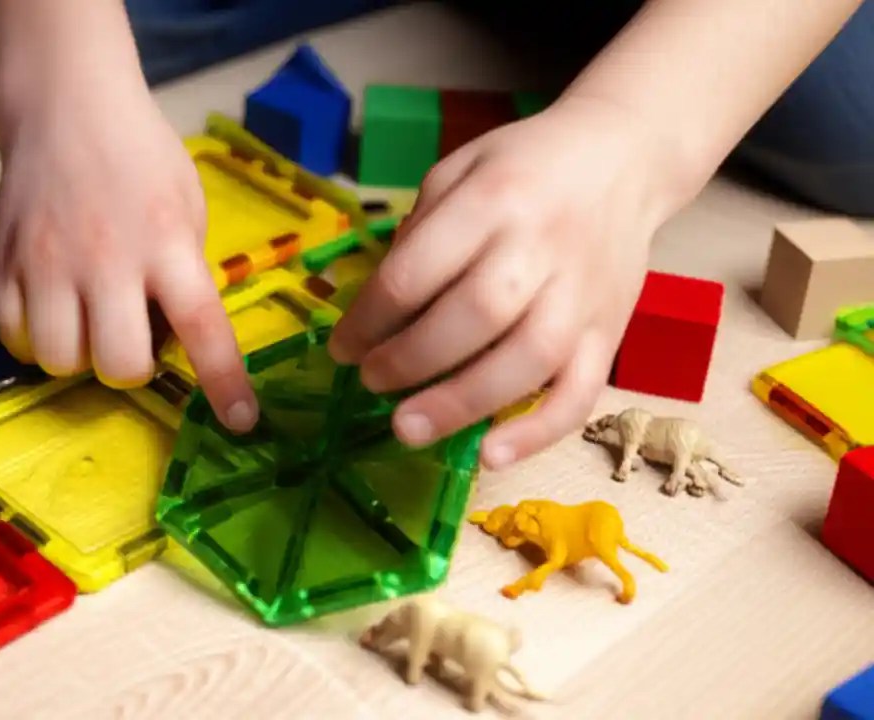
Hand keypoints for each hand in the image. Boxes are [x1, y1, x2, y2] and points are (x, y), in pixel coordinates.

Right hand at [0, 75, 256, 431]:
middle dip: (128, 368)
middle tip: (129, 338)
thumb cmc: (138, 157)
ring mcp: (49, 262)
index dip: (223, 380)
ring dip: (77, 357)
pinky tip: (47, 312)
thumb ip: (184, 271)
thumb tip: (177, 337)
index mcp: (167, 242)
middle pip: (118, 363)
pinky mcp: (4, 262)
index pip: (202, 324)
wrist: (66, 106)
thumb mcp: (187, 206)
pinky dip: (31, 340)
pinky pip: (12, 336)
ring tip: (84, 322)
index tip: (240, 421)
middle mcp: (108, 259)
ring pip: (58, 360)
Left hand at [328, 97, 681, 468]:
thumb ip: (419, 234)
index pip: (417, 271)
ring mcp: (582, 295)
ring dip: (460, 403)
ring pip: (527, 361)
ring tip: (407, 428)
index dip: (368, 319)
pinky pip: (581, 392)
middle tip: (372, 383)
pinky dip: (538, 432)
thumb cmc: (525, 167)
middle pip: (473, 317)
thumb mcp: (458, 171)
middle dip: (409, 361)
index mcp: (492, 201)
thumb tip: (376, 309)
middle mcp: (541, 248)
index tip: (342, 349)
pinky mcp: (612, 332)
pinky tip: (491, 456)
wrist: (624, 155)